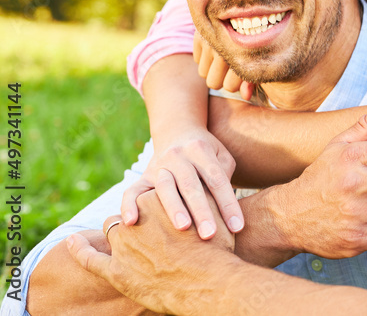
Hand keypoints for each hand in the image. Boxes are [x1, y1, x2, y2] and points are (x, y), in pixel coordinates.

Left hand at [69, 189, 233, 314]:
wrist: (211, 282)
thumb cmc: (217, 248)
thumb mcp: (214, 212)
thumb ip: (202, 196)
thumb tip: (203, 185)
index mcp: (157, 199)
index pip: (148, 195)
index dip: (156, 205)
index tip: (163, 213)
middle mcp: (135, 218)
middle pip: (129, 211)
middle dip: (136, 218)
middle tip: (150, 230)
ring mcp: (123, 246)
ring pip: (112, 230)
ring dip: (117, 234)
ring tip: (129, 242)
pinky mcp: (116, 272)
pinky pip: (89, 258)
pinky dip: (79, 249)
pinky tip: (72, 242)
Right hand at [120, 126, 242, 237]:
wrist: (177, 131)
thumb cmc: (205, 151)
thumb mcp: (221, 155)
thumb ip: (224, 176)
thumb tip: (224, 208)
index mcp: (200, 150)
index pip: (216, 179)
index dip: (228, 203)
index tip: (237, 226)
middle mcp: (178, 156)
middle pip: (191, 185)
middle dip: (201, 211)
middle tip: (210, 234)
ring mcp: (158, 166)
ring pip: (165, 187)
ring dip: (173, 208)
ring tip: (182, 228)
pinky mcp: (142, 177)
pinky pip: (132, 191)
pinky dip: (129, 206)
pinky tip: (131, 223)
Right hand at [193, 31, 256, 100]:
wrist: (246, 13)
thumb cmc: (256, 39)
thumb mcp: (258, 58)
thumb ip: (253, 79)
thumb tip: (246, 97)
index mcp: (243, 56)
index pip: (230, 87)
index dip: (235, 84)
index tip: (241, 73)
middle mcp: (223, 49)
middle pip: (213, 83)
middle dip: (221, 79)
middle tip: (230, 68)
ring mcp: (210, 41)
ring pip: (203, 73)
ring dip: (212, 69)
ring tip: (223, 57)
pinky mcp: (199, 34)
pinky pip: (196, 59)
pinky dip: (205, 56)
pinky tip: (216, 48)